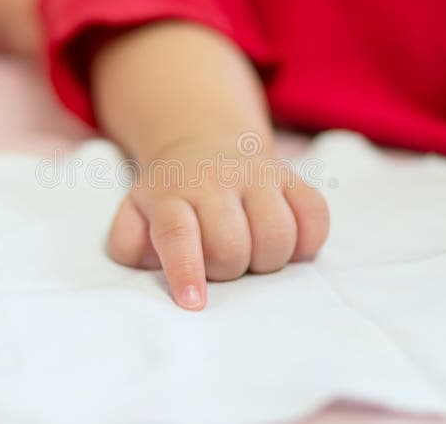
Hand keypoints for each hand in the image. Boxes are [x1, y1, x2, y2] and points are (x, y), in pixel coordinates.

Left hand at [106, 134, 329, 310]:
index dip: (186, 270)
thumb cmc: (171, 196)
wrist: (203, 143)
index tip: (194, 302)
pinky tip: (287, 242)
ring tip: (251, 253)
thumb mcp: (135, 213)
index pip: (178, 233)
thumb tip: (150, 263)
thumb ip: (128, 243)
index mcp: (173, 195)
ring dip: (267, 260)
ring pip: (277, 235)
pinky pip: (316, 215)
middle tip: (221, 263)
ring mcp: (259, 177)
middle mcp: (216, 182)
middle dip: (227, 269)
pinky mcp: (293, 178)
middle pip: (231, 245)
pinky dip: (307, 240)